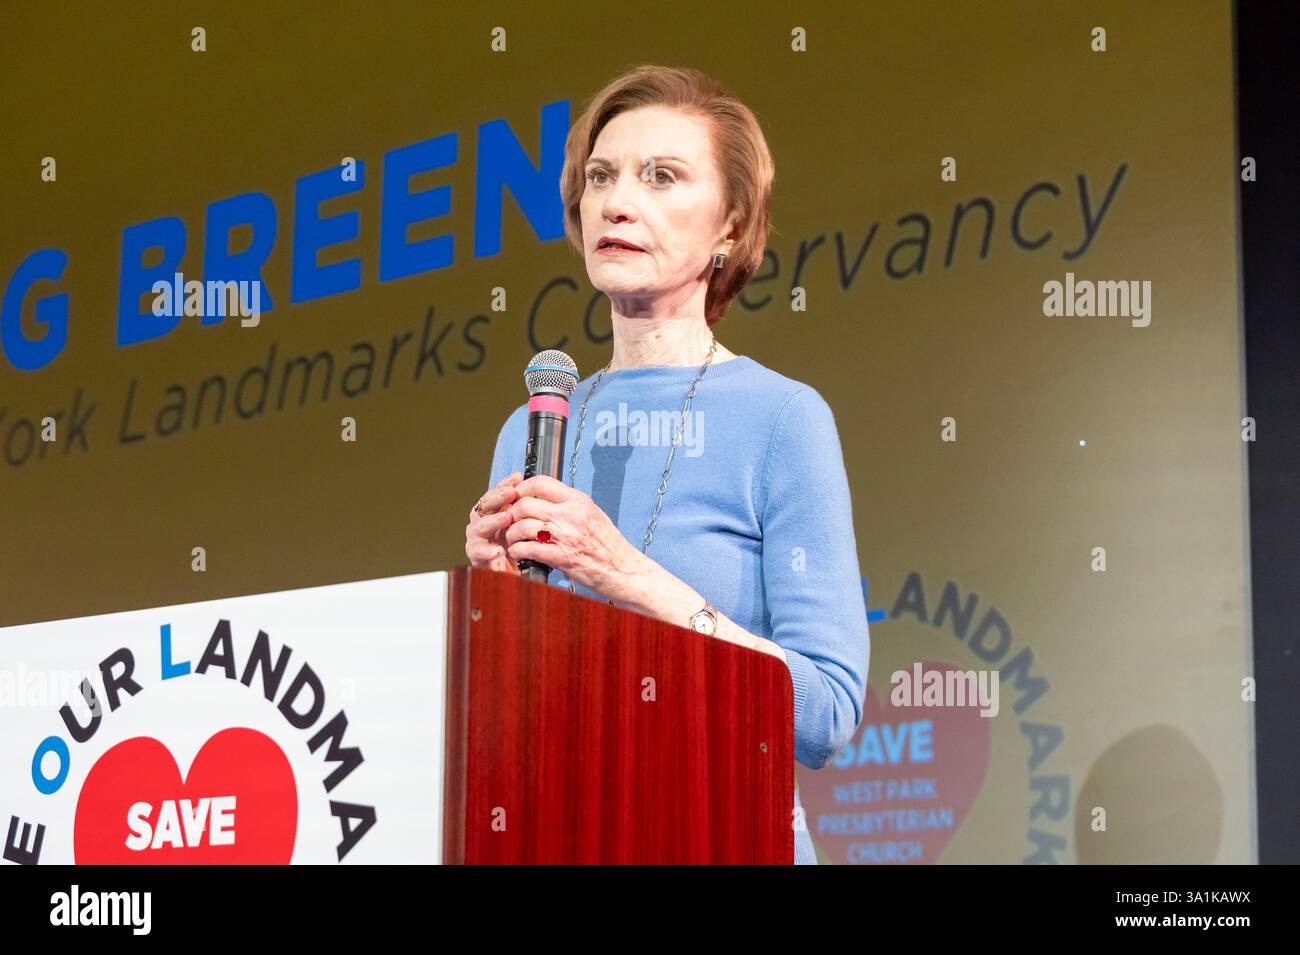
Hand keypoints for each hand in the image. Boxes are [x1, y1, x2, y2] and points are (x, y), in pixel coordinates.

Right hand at [464, 471, 522, 572]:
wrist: (513, 571)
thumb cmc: (517, 545)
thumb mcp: (524, 524)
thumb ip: (527, 508)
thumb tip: (541, 487)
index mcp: (493, 512)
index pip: (497, 493)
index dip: (506, 484)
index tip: (518, 477)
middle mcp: (482, 521)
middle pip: (485, 505)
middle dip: (497, 497)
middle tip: (511, 494)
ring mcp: (477, 538)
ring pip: (479, 526)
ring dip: (493, 521)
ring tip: (506, 519)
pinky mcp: (476, 555)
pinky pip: (478, 551)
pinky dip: (487, 550)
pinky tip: (498, 550)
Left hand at [505, 474, 641, 594]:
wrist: (623, 570)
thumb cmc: (608, 545)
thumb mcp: (592, 514)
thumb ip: (570, 504)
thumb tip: (546, 497)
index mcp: (578, 501)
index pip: (541, 483)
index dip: (522, 488)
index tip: (516, 496)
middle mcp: (571, 515)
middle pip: (526, 504)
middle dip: (512, 513)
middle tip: (511, 521)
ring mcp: (565, 536)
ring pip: (523, 526)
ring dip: (512, 534)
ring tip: (514, 539)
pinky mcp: (561, 558)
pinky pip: (528, 549)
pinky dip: (518, 551)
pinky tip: (519, 553)